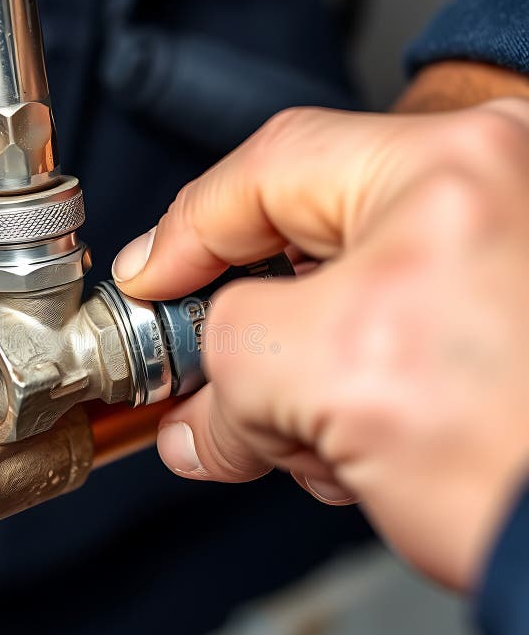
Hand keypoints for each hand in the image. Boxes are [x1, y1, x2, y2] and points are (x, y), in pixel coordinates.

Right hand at [112, 100, 528, 590]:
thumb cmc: (523, 464)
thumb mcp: (326, 385)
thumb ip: (222, 379)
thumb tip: (191, 419)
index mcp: (446, 170)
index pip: (267, 173)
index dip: (184, 235)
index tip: (145, 286)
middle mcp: (488, 186)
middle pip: (301, 242)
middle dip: (247, 331)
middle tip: (197, 380)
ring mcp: (505, 247)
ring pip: (340, 303)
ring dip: (305, 385)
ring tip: (313, 448)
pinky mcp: (507, 308)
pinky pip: (390, 335)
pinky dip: (357, 398)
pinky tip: (363, 454)